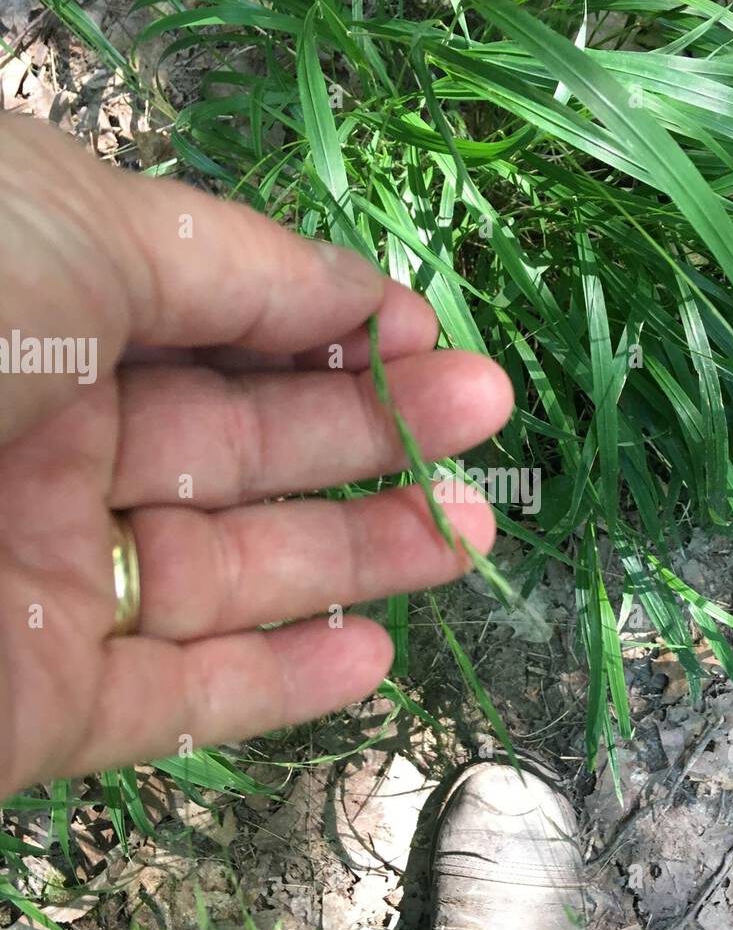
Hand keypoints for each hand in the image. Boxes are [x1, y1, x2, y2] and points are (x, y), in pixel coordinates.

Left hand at [0, 114, 512, 795]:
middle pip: (242, 445)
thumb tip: (354, 295)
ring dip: (359, 559)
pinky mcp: (33, 707)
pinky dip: (279, 685)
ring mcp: (41, 581)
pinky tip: (374, 654)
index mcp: (43, 308)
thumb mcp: (71, 223)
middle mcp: (45, 442)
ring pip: (229, 576)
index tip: (435, 342)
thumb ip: (228, 263)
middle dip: (375, 433)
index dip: (336, 327)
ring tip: (474, 536)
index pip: (220, 321)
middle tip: (490, 424)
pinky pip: (175, 698)